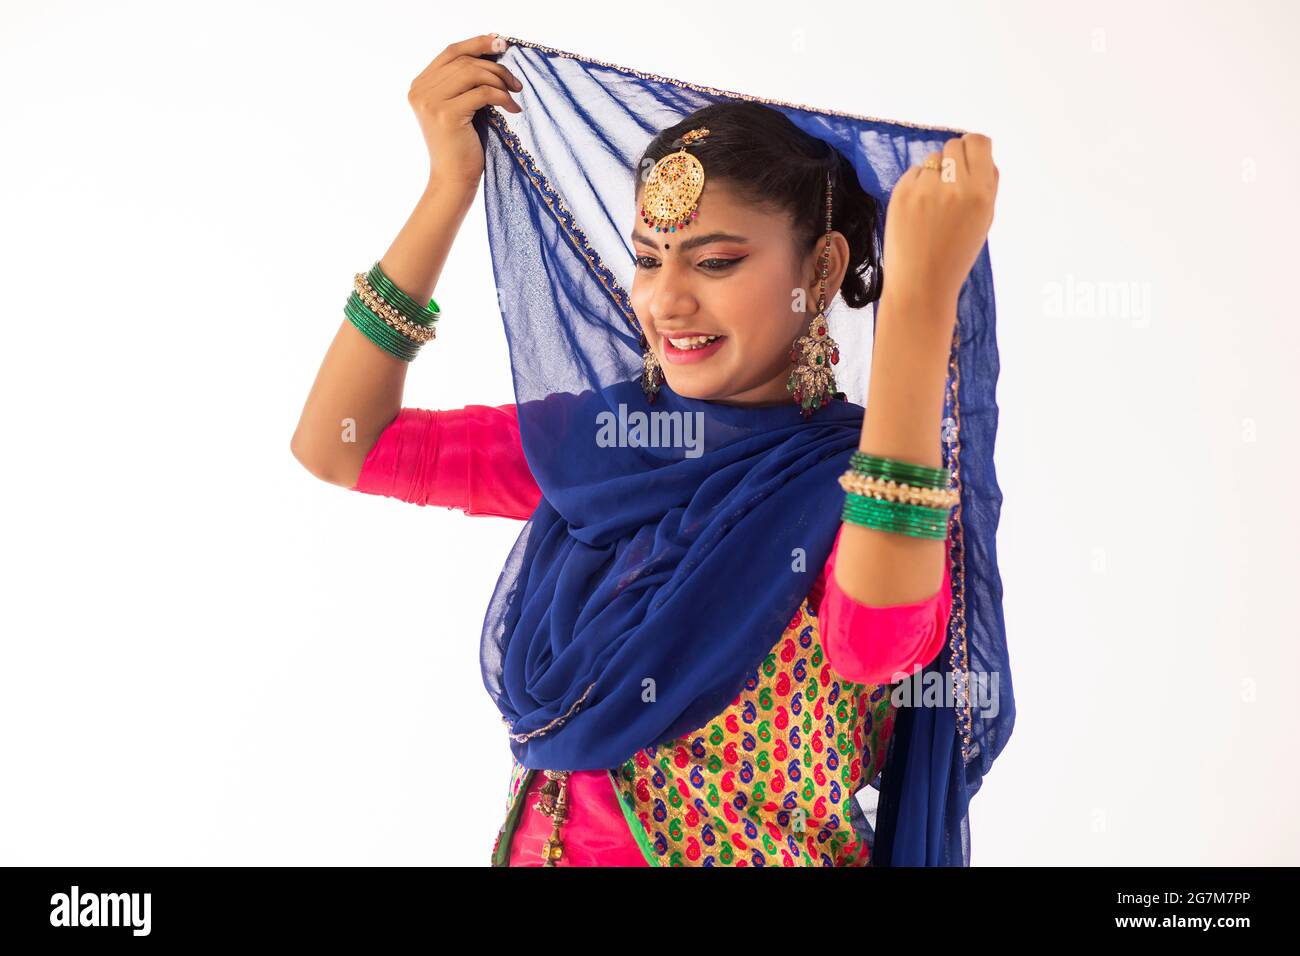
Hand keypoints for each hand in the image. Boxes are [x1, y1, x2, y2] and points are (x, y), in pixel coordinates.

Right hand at [407, 33, 521, 187]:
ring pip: (473, 73)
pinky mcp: (446, 114)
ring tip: (515, 95)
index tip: (501, 43)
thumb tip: (493, 49)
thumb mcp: (461, 106)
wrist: (453, 180)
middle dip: (495, 67)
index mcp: (420, 85)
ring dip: (500, 81)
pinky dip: (503, 97)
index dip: (477, 43)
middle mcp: (420, 90)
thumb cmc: (462, 145)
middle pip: (464, 61)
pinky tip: (513, 109)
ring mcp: (430, 102)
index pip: (451, 52)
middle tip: (517, 82)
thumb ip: (465, 81)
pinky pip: (483, 93)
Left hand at [880, 133, 998, 323]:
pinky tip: (917, 212)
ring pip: (932, 159)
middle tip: (949, 185)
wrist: (921, 284)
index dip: (973, 148)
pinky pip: (913, 173)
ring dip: (934, 174)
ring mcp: (925, 189)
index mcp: (981, 193)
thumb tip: (982, 155)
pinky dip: (915, 186)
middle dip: (953, 159)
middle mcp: (954, 186)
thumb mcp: (984, 221)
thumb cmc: (956, 255)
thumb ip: (987, 185)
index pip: (979, 142)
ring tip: (933, 206)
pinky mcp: (901, 193)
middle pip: (954, 145)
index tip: (969, 158)